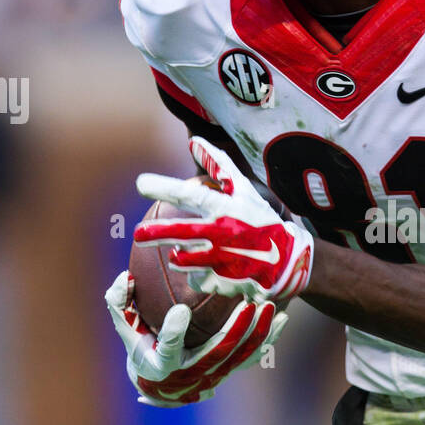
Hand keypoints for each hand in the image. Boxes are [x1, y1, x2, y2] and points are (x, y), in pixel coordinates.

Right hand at [104, 270, 286, 405]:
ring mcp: (212, 374)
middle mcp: (190, 374)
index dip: (173, 333)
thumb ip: (120, 302)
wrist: (160, 382)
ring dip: (256, 332)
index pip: (167, 348)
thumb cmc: (139, 345)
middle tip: (248, 304)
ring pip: (239, 355)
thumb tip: (125, 277)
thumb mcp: (124, 325)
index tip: (180, 311)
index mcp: (161, 363)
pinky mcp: (228, 370)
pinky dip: (267, 339)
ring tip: (268, 306)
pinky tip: (281, 318)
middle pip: (216, 353)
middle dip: (234, 330)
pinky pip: (251, 356)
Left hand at [133, 137, 313, 303]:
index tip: (141, 183)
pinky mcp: (222, 283)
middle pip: (180, 233)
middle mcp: (223, 233)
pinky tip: (213, 269)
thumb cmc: (260, 219)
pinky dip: (197, 274)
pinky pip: (194, 280)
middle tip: (138, 234)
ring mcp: (222, 261)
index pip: (191, 195)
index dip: (164, 188)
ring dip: (179, 256)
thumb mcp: (243, 190)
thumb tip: (193, 140)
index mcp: (225, 208)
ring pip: (182, 260)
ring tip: (188, 251)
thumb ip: (217, 164)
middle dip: (155, 234)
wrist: (286, 260)